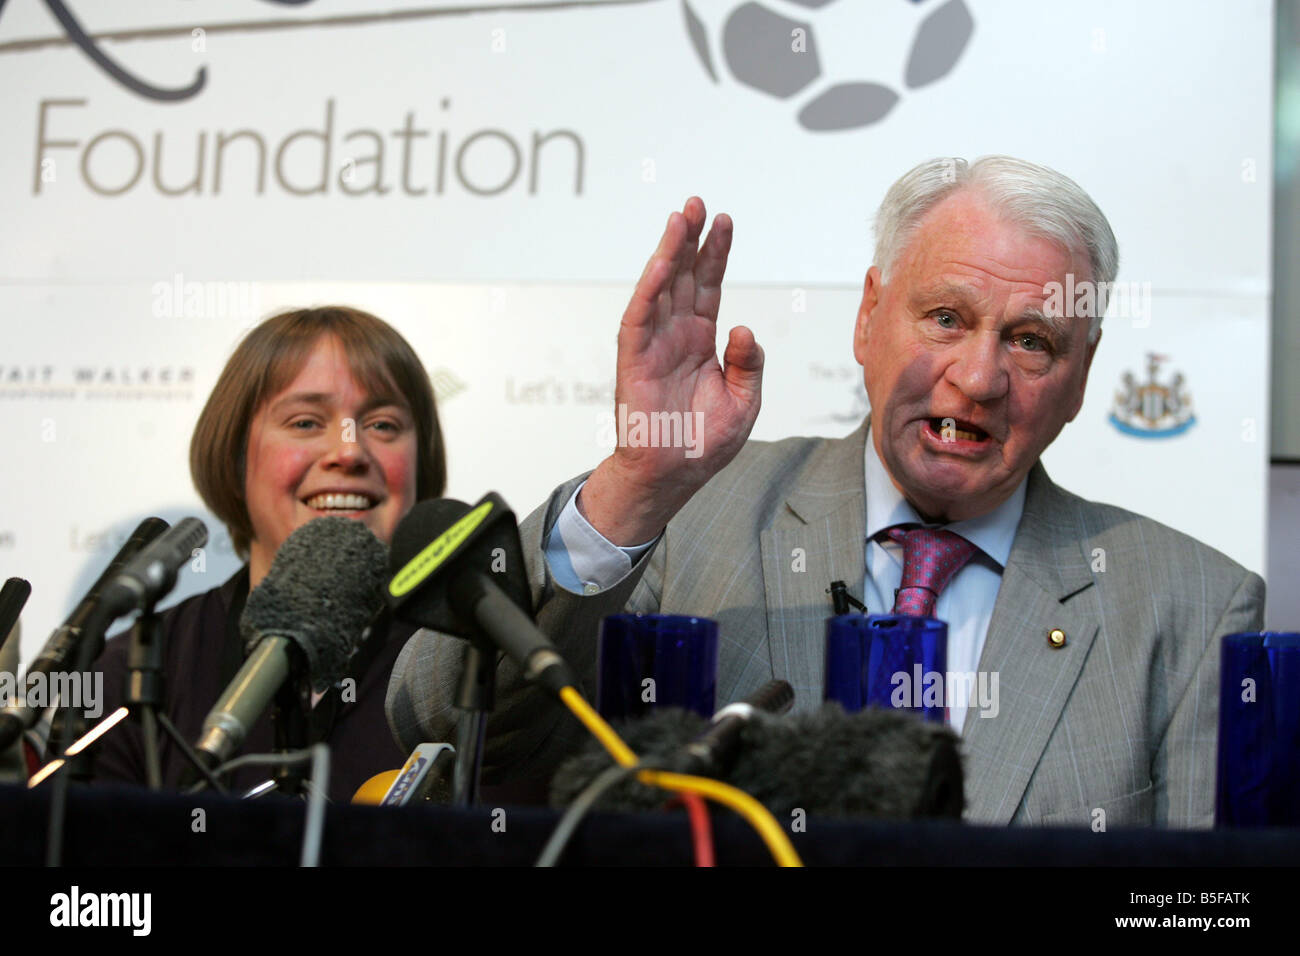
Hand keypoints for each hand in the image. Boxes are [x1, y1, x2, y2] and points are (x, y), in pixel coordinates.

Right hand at [580, 197, 763, 544]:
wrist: (673, 475)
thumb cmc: (705, 443)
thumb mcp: (744, 402)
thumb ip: (749, 364)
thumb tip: (745, 328)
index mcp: (702, 341)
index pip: (709, 286)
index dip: (715, 254)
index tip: (724, 221)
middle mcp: (677, 335)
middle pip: (683, 276)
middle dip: (690, 239)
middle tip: (697, 203)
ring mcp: (654, 344)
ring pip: (661, 288)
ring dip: (668, 252)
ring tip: (680, 218)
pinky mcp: (635, 360)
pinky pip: (640, 319)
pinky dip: (649, 291)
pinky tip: (661, 264)